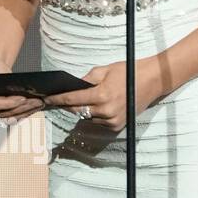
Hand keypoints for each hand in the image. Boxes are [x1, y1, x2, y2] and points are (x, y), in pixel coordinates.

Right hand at [0, 90, 44, 123]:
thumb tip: (13, 90)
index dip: (5, 103)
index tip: (21, 98)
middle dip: (19, 108)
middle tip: (34, 101)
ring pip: (7, 118)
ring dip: (25, 112)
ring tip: (38, 103)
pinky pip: (11, 119)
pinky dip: (24, 114)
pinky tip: (34, 107)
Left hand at [42, 59, 160, 131]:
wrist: (151, 81)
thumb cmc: (126, 72)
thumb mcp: (103, 70)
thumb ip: (85, 80)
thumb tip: (70, 87)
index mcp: (100, 95)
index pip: (71, 99)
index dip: (57, 99)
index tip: (46, 98)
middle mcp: (105, 111)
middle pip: (76, 110)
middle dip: (66, 105)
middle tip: (56, 99)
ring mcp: (112, 120)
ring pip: (86, 117)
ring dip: (80, 110)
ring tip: (76, 101)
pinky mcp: (117, 126)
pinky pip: (97, 121)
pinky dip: (93, 114)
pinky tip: (93, 106)